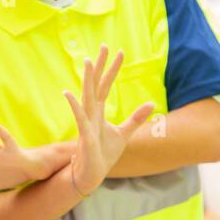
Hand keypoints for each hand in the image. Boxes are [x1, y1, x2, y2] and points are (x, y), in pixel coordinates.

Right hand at [65, 45, 154, 194]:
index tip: (120, 52)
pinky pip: (79, 118)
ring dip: (88, 80)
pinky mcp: (85, 135)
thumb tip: (151, 104)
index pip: (106, 85)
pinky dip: (75, 106)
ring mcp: (86, 123)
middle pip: (96, 84)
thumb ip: (136, 118)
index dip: (113, 69)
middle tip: (103, 45)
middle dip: (100, 66)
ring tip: (88, 62)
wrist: (92, 174)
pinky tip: (68, 94)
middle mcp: (91, 113)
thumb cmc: (104, 153)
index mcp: (99, 111)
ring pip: (87, 97)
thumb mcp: (124, 133)